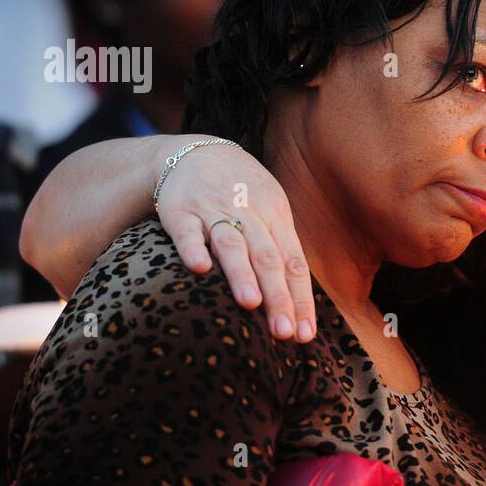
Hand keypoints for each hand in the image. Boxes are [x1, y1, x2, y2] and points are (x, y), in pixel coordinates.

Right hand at [154, 141, 315, 341]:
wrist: (199, 152)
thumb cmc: (243, 194)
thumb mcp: (271, 214)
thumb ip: (282, 253)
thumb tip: (300, 304)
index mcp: (276, 219)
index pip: (294, 264)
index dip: (301, 299)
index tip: (306, 334)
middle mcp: (250, 215)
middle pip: (268, 258)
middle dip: (277, 296)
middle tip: (283, 331)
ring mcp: (214, 211)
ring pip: (232, 244)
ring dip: (241, 273)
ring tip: (250, 303)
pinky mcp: (180, 210)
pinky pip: (187, 231)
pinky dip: (193, 248)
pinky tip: (200, 268)